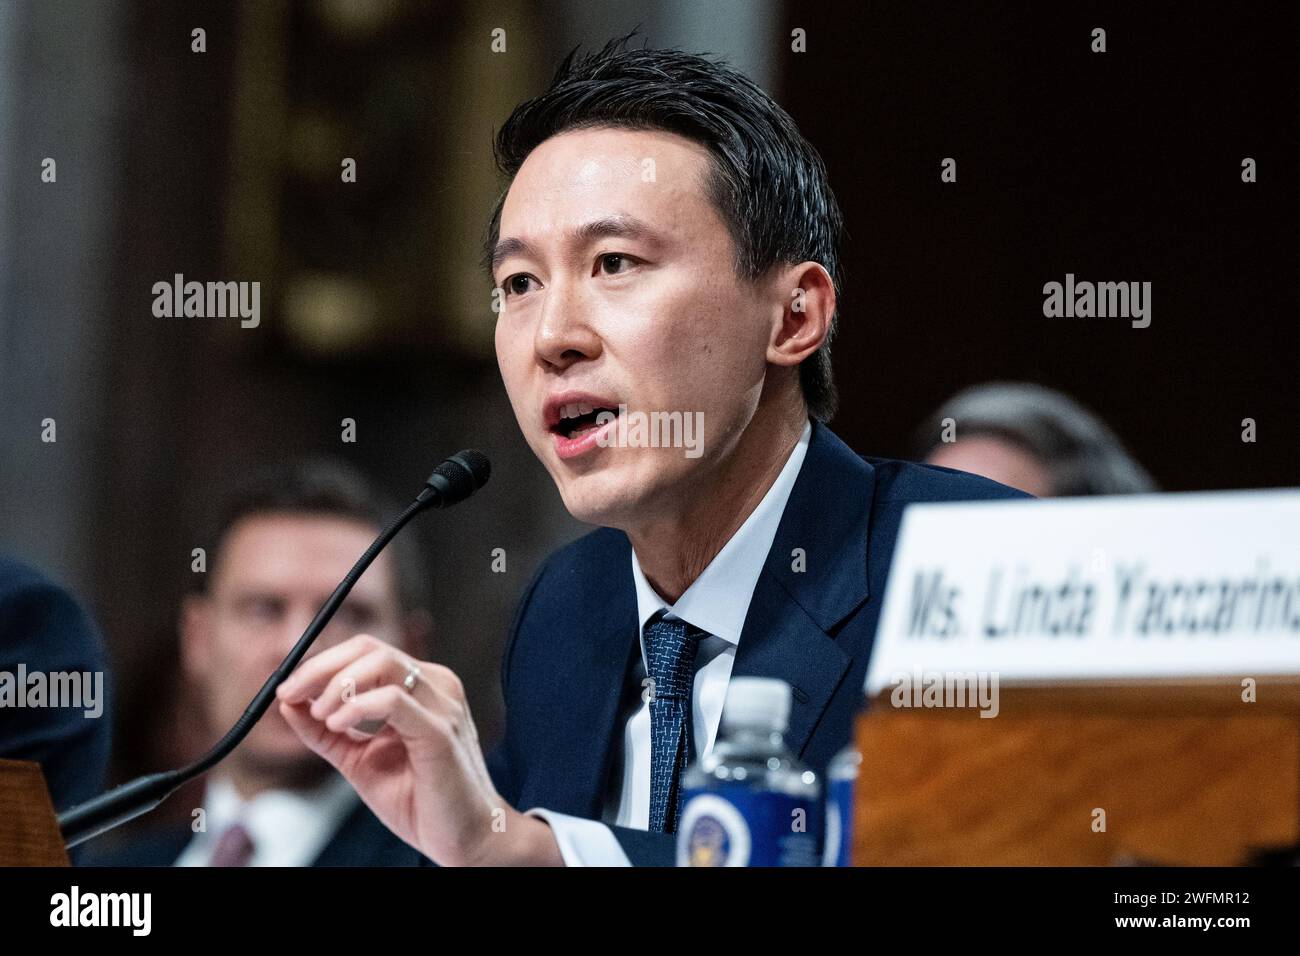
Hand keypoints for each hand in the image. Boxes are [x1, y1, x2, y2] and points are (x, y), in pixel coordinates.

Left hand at [275, 634, 561, 865]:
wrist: (466, 839)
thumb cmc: (422, 801)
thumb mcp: (360, 761)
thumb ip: (327, 733)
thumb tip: (287, 704)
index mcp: (421, 688)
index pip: (367, 652)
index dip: (321, 664)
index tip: (287, 690)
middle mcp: (436, 686)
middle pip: (371, 648)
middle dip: (321, 667)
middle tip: (290, 694)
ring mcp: (442, 705)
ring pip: (382, 662)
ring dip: (337, 685)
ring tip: (319, 715)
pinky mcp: (440, 731)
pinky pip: (393, 699)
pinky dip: (357, 706)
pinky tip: (338, 724)